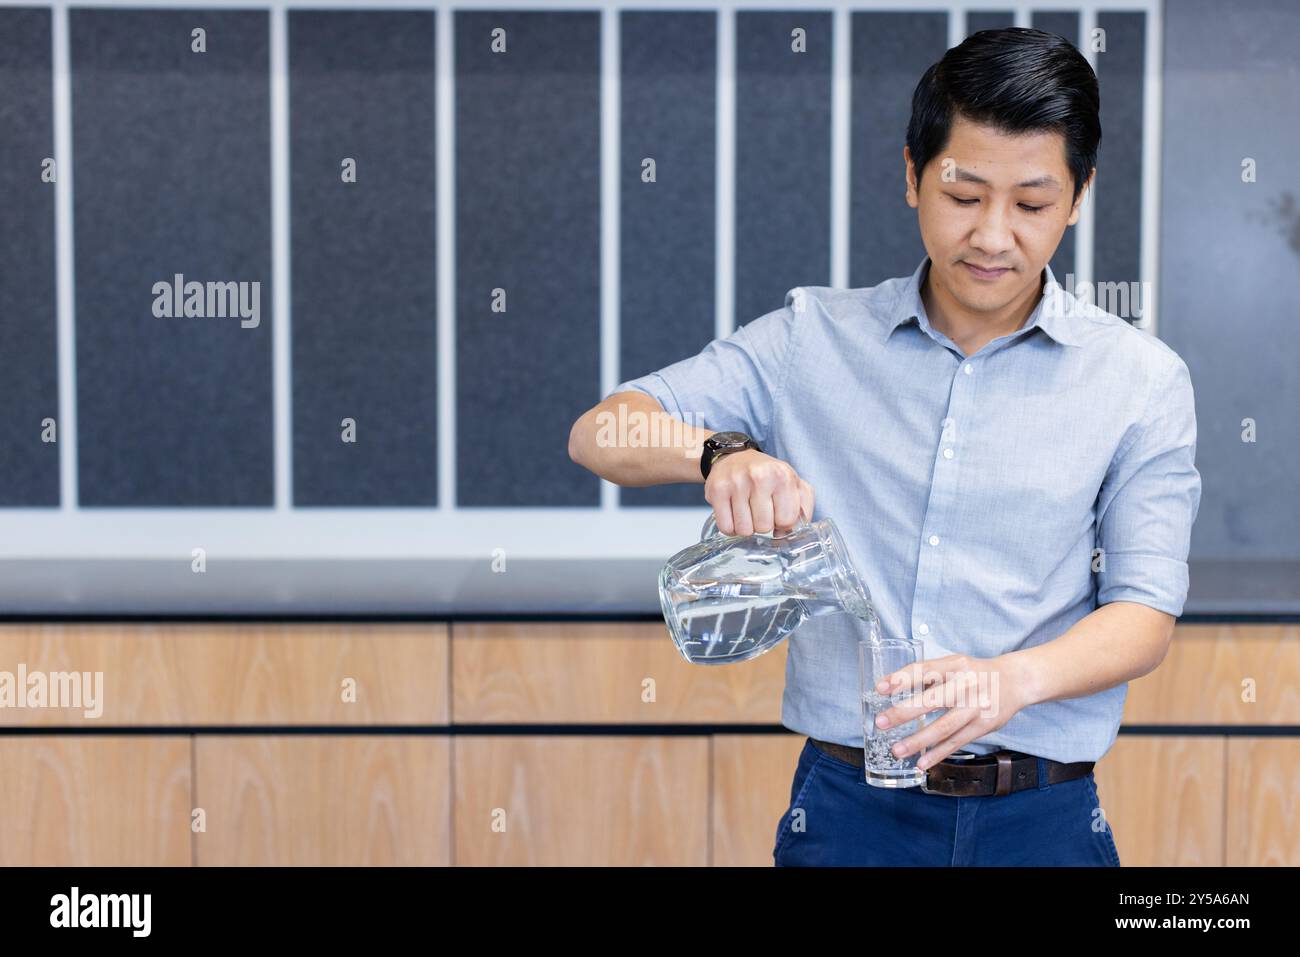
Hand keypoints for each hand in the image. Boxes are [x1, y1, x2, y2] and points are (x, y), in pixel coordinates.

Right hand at [705, 449, 814, 536]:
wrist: (736, 458)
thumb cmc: (767, 476)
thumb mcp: (794, 485)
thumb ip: (803, 509)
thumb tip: (790, 533)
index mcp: (783, 475)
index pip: (786, 521)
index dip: (781, 522)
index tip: (777, 513)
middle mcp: (760, 476)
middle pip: (764, 527)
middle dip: (762, 525)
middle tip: (759, 511)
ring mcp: (736, 482)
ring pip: (744, 530)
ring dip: (746, 527)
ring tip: (746, 512)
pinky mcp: (717, 490)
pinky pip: (725, 527)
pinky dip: (730, 527)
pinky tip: (733, 514)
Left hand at [871, 653, 1038, 768]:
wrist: (1016, 681)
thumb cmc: (976, 672)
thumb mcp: (955, 663)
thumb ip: (929, 673)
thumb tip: (892, 685)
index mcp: (955, 665)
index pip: (923, 670)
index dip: (901, 678)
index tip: (879, 688)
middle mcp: (966, 685)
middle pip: (932, 700)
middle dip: (904, 712)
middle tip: (881, 722)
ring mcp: (976, 707)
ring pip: (944, 727)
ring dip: (919, 740)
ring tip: (897, 750)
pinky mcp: (983, 726)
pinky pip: (957, 742)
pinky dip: (938, 754)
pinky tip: (921, 763)